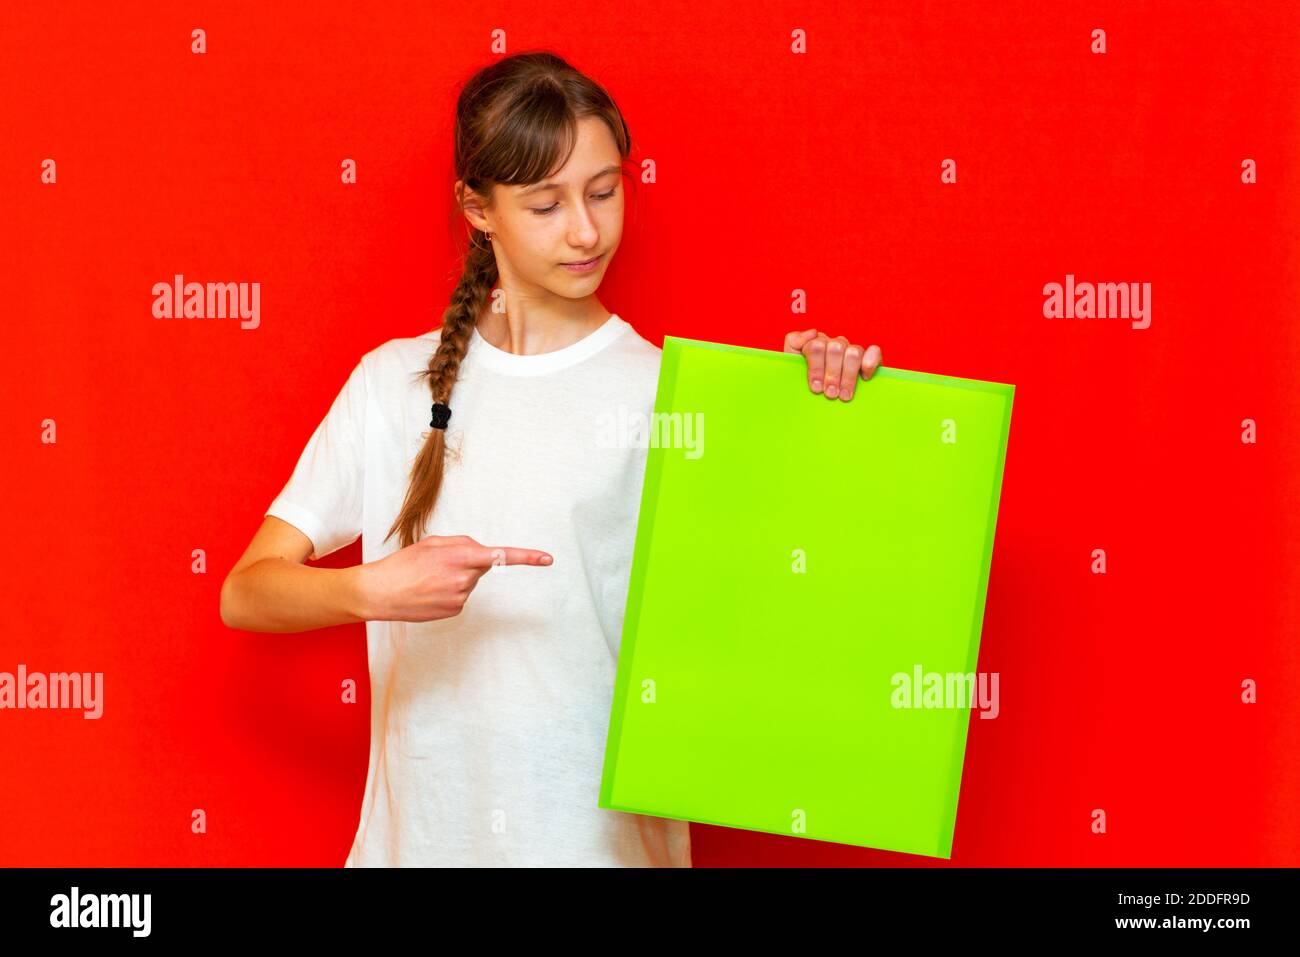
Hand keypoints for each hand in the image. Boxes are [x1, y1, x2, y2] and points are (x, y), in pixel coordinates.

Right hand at [358, 534, 552, 622]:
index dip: (527, 557)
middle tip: (437, 564)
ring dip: (455, 577)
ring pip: (470, 581)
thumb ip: (462, 543)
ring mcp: (460, 597)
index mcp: (460, 557)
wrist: (380, 593)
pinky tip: (430, 592)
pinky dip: (449, 591)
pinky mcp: (455, 610)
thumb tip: (482, 552)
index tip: (547, 558)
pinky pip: (461, 596)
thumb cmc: (403, 564)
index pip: (501, 556)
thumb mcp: (432, 543)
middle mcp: (464, 579)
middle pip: (481, 565)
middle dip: (466, 561)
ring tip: (429, 578)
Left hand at [783, 328, 882, 400]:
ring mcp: (851, 351)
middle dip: (832, 375)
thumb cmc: (801, 384)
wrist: (810, 400)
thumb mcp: (791, 364)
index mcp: (816, 343)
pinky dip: (870, 363)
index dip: (816, 368)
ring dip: (848, 376)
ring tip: (843, 396)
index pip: (817, 346)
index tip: (816, 388)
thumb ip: (794, 342)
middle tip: (829, 394)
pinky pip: (874, 352)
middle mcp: (835, 344)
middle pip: (836, 349)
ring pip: (853, 352)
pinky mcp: (869, 359)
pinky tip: (864, 378)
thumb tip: (813, 333)